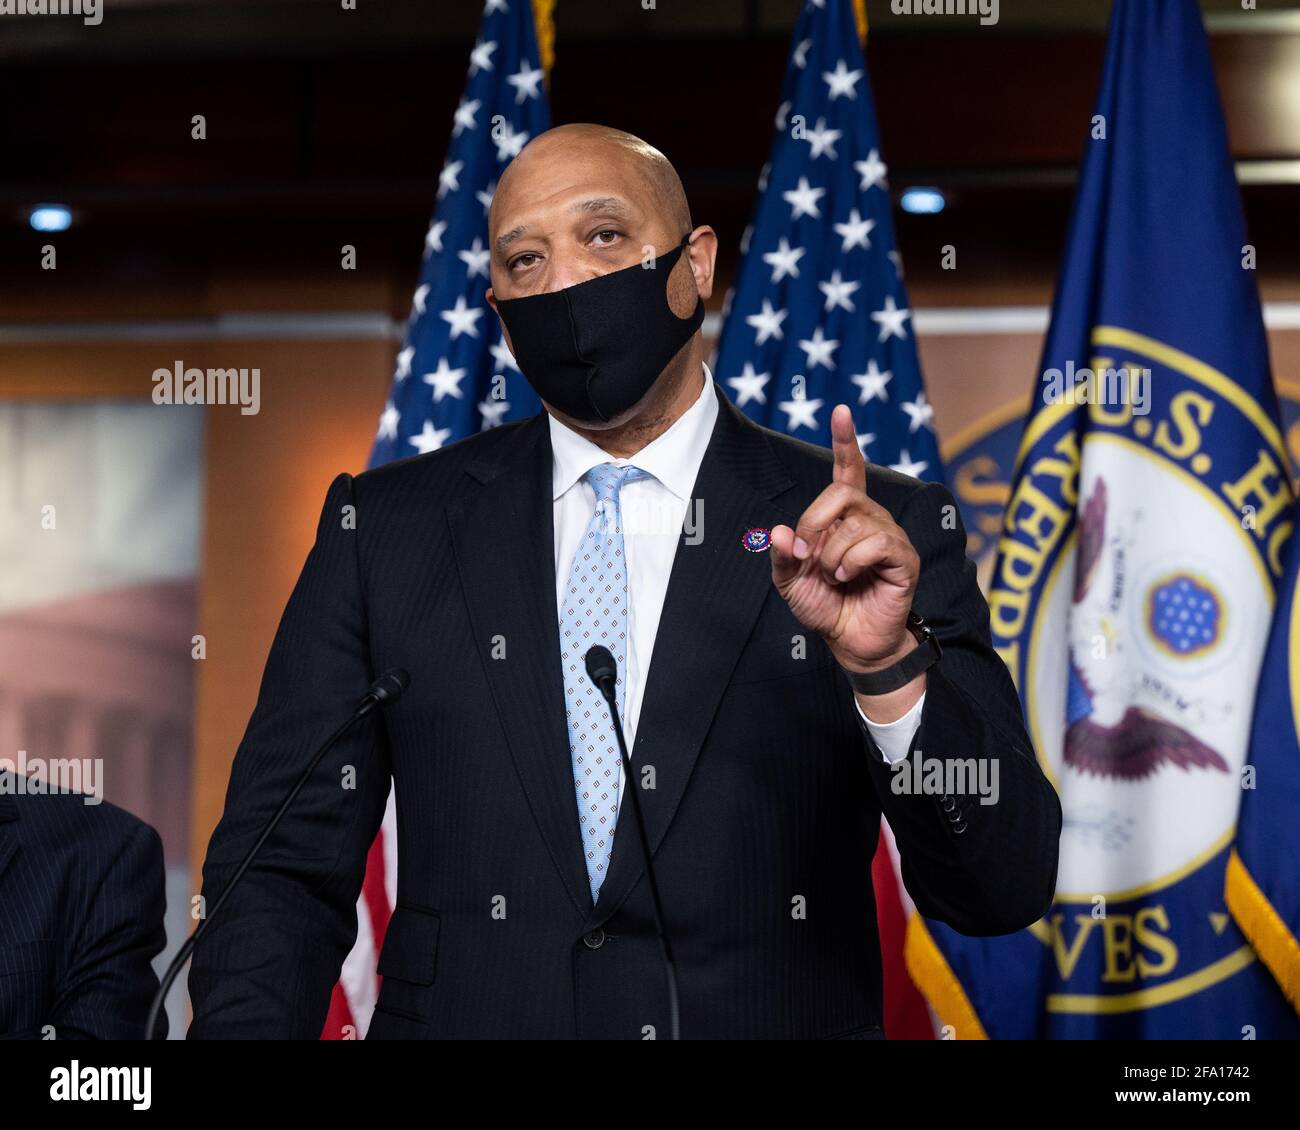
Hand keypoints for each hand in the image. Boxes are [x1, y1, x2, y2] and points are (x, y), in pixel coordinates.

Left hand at [770, 404, 920, 675]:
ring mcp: (890, 536)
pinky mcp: (903, 558)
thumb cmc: (826, 608)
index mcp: (845, 518)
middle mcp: (871, 519)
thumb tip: (781, 531)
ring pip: (855, 523)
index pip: (847, 471)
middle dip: (814, 523)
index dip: (845, 441)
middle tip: (810, 555)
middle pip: (841, 494)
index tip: (841, 411)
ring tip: (834, 577)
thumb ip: (784, 555)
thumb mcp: (791, 582)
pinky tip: (848, 577)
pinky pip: (876, 542)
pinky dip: (852, 562)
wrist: (850, 643)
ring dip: (832, 554)